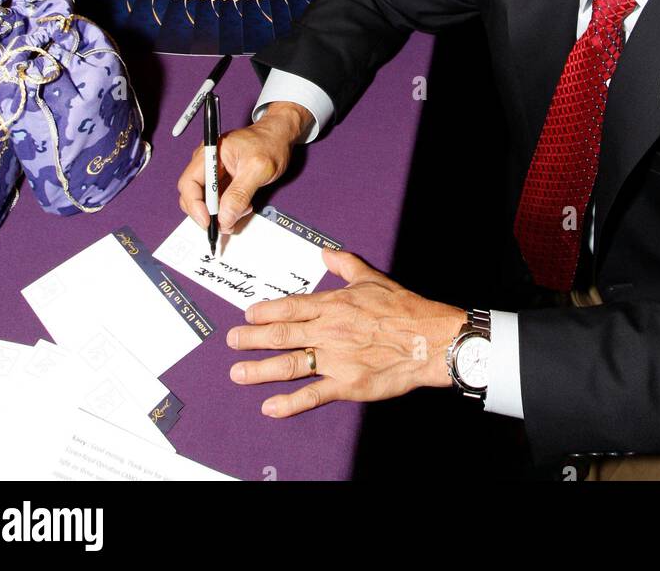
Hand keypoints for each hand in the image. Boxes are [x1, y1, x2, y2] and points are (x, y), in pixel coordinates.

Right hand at [176, 102, 312, 233]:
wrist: (280, 136)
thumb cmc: (270, 143)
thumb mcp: (258, 169)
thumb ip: (240, 194)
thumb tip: (224, 218)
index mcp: (209, 153)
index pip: (189, 183)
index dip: (195, 205)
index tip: (208, 221)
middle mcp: (207, 162)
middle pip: (192, 195)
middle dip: (208, 213)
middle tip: (226, 224)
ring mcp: (214, 172)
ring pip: (206, 202)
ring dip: (220, 213)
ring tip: (242, 210)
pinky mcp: (222, 181)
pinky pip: (218, 201)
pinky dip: (228, 209)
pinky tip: (243, 206)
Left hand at [227, 248, 464, 414]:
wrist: (428, 338)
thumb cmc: (402, 308)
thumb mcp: (371, 278)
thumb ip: (345, 265)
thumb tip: (326, 252)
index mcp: (332, 305)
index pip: (289, 307)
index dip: (265, 312)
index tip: (247, 315)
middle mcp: (328, 331)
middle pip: (280, 334)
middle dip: (251, 339)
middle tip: (231, 341)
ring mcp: (335, 359)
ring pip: (288, 364)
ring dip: (259, 369)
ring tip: (238, 373)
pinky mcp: (346, 384)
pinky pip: (311, 395)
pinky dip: (288, 403)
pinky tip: (269, 407)